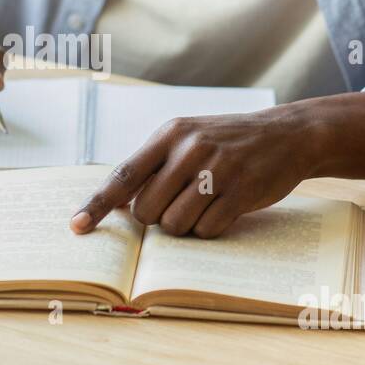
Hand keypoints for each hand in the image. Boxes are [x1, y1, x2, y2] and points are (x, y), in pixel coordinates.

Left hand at [69, 108, 312, 238]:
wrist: (288, 134)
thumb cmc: (228, 142)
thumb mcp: (188, 139)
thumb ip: (154, 166)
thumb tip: (118, 206)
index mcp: (170, 134)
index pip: (123, 175)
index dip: (97, 204)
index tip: (77, 226)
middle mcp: (190, 149)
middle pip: (146, 210)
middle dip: (155, 219)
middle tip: (179, 203)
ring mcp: (217, 170)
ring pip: (174, 224)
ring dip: (184, 226)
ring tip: (205, 204)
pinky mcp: (241, 191)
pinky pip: (206, 230)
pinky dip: (209, 229)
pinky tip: (225, 208)